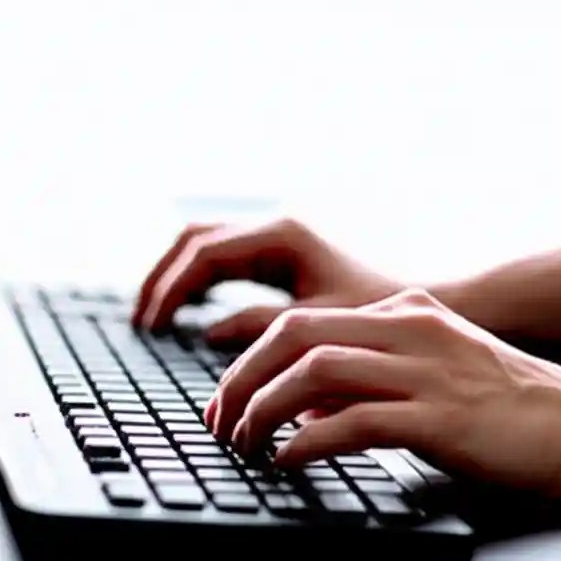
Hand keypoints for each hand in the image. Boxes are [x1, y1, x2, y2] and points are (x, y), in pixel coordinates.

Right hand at [133, 217, 402, 342]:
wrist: (419, 311)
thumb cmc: (378, 318)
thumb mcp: (316, 328)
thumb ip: (259, 328)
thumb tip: (208, 332)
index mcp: (281, 237)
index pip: (203, 255)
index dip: (170, 290)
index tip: (150, 327)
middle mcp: (276, 228)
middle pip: (195, 240)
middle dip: (163, 278)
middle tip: (141, 320)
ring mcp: (278, 238)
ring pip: (207, 247)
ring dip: (178, 278)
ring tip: (155, 318)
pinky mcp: (283, 255)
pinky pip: (226, 260)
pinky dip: (200, 282)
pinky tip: (191, 314)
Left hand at [205, 288, 560, 495]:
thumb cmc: (511, 407)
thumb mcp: (437, 369)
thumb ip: (375, 376)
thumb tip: (307, 403)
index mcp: (408, 312)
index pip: (305, 322)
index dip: (254, 358)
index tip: (229, 395)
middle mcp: (410, 330)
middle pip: (294, 336)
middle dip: (243, 377)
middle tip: (220, 418)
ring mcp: (424, 372)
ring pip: (313, 373)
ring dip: (263, 409)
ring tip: (244, 442)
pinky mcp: (437, 418)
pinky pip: (350, 423)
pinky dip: (305, 442)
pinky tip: (287, 460)